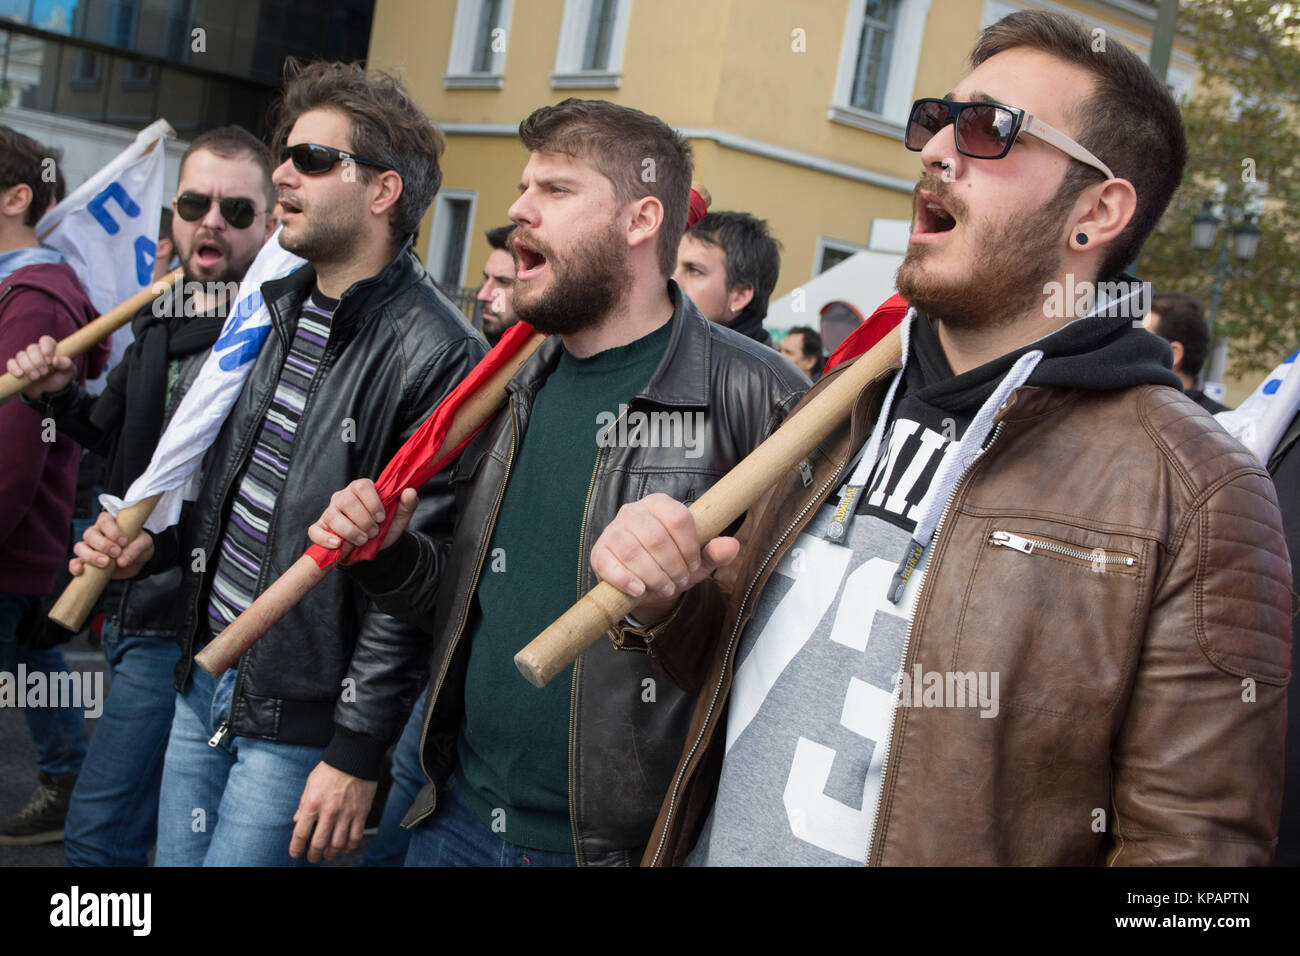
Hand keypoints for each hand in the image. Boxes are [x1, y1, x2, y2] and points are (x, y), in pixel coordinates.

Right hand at [6, 335, 75, 397]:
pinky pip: (11, 363)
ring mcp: (26, 359)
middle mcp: (37, 351)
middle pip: (32, 348)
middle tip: (44, 373)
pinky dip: (14, 368)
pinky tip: (20, 374)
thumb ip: (66, 364)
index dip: (46, 349)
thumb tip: (56, 360)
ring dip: (28, 366)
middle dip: (37, 361)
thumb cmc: (61, 378)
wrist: (51, 392)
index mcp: (50, 348)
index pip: (46, 340)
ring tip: (36, 377)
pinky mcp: (17, 367)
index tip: (50, 361)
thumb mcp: (69, 372)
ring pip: (21, 355)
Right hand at [70, 511, 153, 579]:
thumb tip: (122, 560)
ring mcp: (89, 547)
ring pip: (80, 547)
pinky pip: (75, 562)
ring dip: (90, 556)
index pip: (104, 520)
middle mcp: (96, 533)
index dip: (112, 530)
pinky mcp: (86, 562)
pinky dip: (75, 566)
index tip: (124, 542)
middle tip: (116, 553)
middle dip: (103, 544)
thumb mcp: (144, 543)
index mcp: (109, 523)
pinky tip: (80, 571)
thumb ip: (136, 548)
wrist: (137, 562)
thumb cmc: (138, 545)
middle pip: (90, 534)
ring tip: (105, 563)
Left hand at [290, 762, 377, 861]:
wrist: (355, 756)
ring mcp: (346, 813)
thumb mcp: (310, 783)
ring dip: (331, 853)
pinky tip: (345, 846)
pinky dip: (349, 846)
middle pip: (319, 844)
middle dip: (313, 855)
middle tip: (312, 857)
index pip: (301, 834)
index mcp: (313, 803)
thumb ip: (303, 803)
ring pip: (338, 844)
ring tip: (328, 853)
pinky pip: (355, 837)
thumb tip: (297, 820)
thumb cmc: (332, 767)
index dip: (296, 848)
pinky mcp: (361, 813)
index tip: (295, 853)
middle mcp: (329, 811)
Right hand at [307, 480, 416, 556]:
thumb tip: (410, 491)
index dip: (372, 502)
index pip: (362, 486)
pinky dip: (325, 539)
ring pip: (333, 516)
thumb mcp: (399, 518)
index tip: (381, 518)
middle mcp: (343, 497)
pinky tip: (338, 545)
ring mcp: (330, 512)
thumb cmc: (384, 528)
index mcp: (361, 489)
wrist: (374, 548)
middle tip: (373, 532)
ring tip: (362, 541)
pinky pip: (315, 531)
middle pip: (347, 501)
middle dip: (363, 520)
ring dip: (350, 531)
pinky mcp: (320, 528)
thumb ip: (407, 505)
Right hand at [591, 493, 739, 624]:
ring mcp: (613, 530)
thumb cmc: (672, 564)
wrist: (643, 582)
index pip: (677, 518)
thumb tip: (732, 545)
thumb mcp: (697, 560)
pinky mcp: (599, 552)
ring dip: (653, 576)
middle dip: (672, 566)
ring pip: (633, 551)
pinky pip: (610, 564)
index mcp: (660, 504)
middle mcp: (633, 511)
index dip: (689, 547)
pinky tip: (639, 590)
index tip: (694, 566)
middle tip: (679, 583)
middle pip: (655, 537)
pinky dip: (626, 580)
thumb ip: (715, 552)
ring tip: (665, 588)